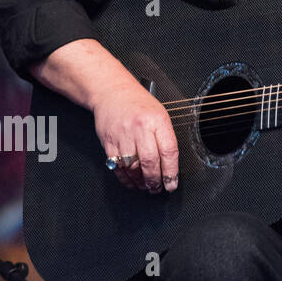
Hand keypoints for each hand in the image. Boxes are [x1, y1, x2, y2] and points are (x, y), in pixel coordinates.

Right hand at [91, 75, 179, 192]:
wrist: (112, 92)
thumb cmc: (139, 104)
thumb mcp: (160, 114)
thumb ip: (165, 137)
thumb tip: (170, 163)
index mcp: (157, 121)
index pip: (168, 151)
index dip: (171, 171)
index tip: (172, 183)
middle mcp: (140, 129)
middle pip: (150, 162)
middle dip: (156, 180)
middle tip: (159, 188)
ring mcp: (122, 136)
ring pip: (133, 167)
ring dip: (140, 182)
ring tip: (147, 187)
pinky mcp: (108, 142)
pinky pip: (117, 166)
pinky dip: (125, 178)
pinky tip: (132, 182)